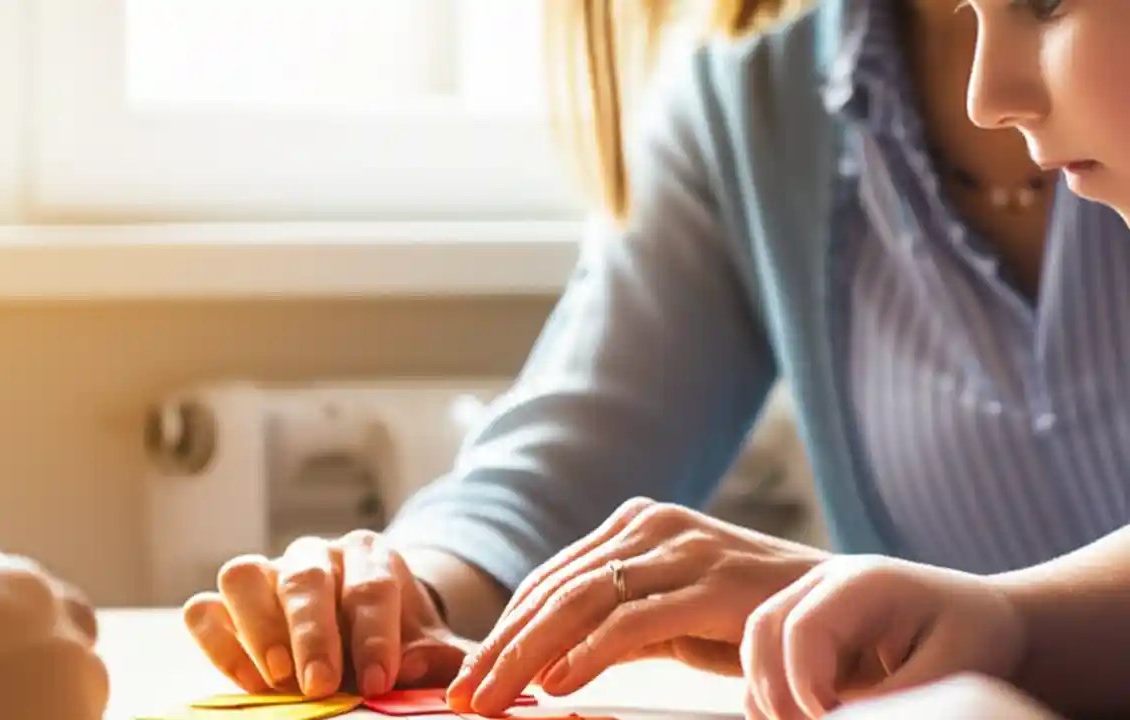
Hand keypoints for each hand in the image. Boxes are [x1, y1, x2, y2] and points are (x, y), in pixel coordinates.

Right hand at [185, 530, 474, 697]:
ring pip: (243, 576)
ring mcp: (268, 573)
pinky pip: (204, 610)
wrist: (367, 632)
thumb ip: (437, 659)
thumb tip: (413, 669)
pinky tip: (250, 683)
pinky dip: (218, 644)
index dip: (374, 636)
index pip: (371, 586)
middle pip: (305, 578)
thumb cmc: (401, 639)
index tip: (379, 681)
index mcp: (370, 555)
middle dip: (312, 634)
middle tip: (320, 685)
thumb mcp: (431, 648)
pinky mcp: (230, 604)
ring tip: (278, 678)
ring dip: (258, 628)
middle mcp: (316, 554)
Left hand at [447, 498, 827, 715]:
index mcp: (635, 524)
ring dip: (527, 653)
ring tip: (493, 694)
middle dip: (502, 645)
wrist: (840, 609)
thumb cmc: (744, 617)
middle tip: (464, 693)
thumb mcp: (667, 617)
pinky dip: (587, 652)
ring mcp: (682, 547)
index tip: (469, 675)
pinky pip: (633, 619)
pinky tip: (556, 683)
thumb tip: (545, 660)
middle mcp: (652, 524)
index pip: (551, 579)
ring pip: (581, 600)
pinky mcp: (710, 581)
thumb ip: (612, 624)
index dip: (504, 628)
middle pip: (556, 589)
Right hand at [740, 555, 1024, 718]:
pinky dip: (769, 691)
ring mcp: (810, 599)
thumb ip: (896, 699)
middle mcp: (824, 582)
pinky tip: (794, 719)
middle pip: (764, 628)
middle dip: (772, 689)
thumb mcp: (948, 669)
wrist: (986, 616)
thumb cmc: (975, 636)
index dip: (802, 683)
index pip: (804, 628)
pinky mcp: (807, 625)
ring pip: (757, 641)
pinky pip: (766, 655)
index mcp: (862, 581)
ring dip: (764, 692)